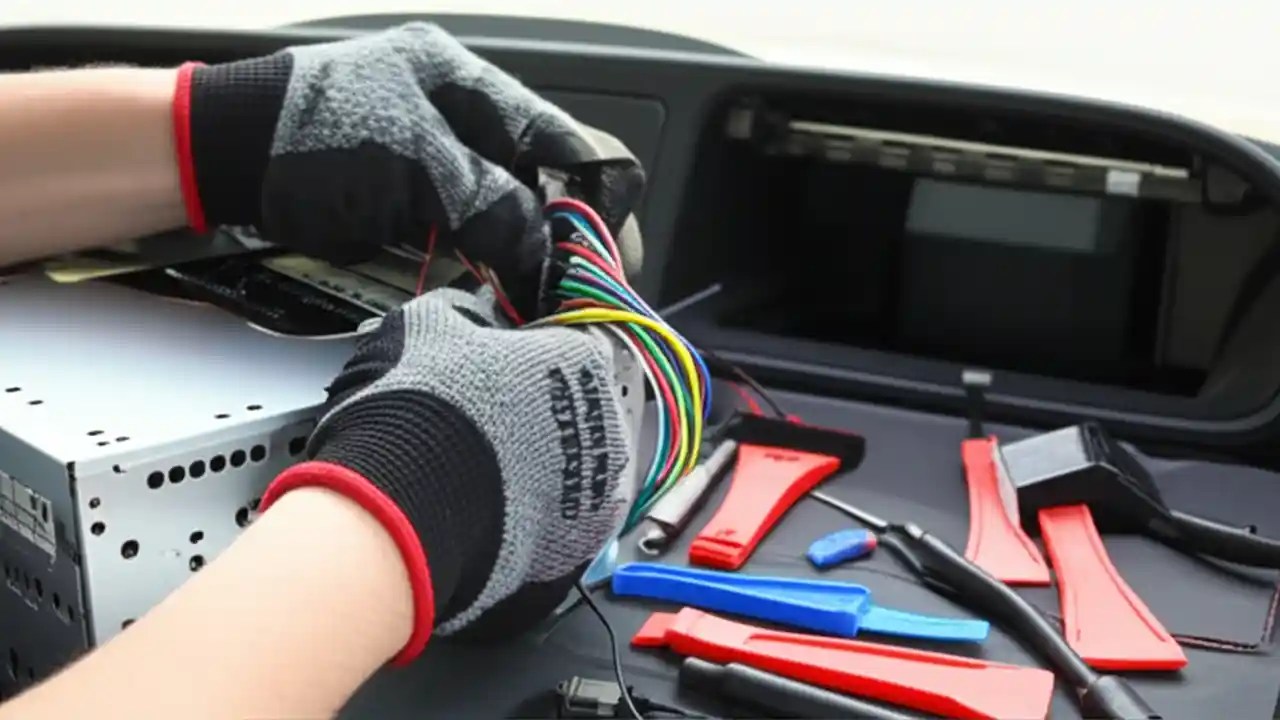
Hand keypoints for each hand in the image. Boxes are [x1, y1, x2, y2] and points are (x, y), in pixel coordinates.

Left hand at [172, 22, 644, 312]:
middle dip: (561, 231)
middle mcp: (460, 112)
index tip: (607, 252)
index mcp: (468, 82)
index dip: (595, 196)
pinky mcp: (415, 192)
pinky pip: (474, 227)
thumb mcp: (415, 168)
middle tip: (572, 282)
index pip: (562, 138)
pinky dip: (491, 257)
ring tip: (538, 290)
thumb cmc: (307, 139)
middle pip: (542, 177)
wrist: (229, 158)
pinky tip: (499, 283)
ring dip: (526, 249)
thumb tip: (545, 254)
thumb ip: (491, 205)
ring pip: (510, 206)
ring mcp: (437, 152)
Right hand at [259, 288, 632, 661]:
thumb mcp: (427, 327)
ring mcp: (597, 496)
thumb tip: (470, 310)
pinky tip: (488, 512)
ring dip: (539, 469)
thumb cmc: (419, 411)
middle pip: (575, 410)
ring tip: (478, 474)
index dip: (524, 353)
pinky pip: (559, 523)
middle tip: (481, 422)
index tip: (494, 364)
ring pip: (573, 470)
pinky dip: (531, 519)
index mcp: (583, 362)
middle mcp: (607, 428)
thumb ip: (463, 310)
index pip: (566, 343)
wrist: (403, 510)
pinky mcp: (576, 551)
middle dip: (536, 413)